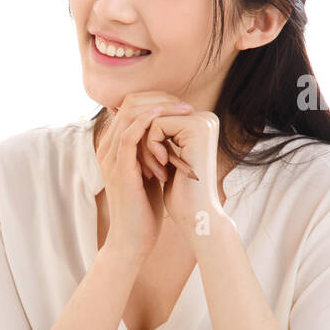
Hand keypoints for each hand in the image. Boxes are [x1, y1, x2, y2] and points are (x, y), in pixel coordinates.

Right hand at [96, 91, 194, 259]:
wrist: (133, 238)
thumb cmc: (144, 208)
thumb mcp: (150, 170)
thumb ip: (153, 150)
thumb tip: (174, 132)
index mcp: (113, 147)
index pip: (130, 106)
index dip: (156, 100)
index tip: (182, 106)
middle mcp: (107, 148)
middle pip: (128, 104)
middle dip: (160, 98)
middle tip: (185, 105)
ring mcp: (110, 158)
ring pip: (129, 114)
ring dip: (159, 106)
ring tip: (183, 110)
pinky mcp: (119, 169)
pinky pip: (129, 135)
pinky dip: (148, 122)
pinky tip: (166, 118)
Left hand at [143, 109, 223, 236]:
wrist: (192, 216)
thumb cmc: (178, 194)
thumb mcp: (164, 158)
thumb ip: (155, 135)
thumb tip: (125, 113)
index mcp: (198, 122)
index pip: (154, 115)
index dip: (142, 141)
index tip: (147, 169)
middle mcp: (204, 117)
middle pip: (151, 114)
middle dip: (141, 144)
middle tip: (147, 172)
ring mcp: (202, 120)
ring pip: (150, 119)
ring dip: (144, 148)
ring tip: (153, 173)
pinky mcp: (196, 127)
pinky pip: (155, 126)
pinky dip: (150, 148)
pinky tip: (162, 170)